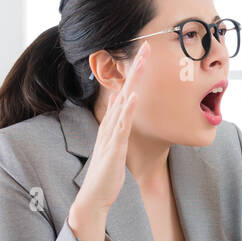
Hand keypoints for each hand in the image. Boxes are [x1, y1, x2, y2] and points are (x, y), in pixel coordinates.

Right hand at [76, 41, 145, 212]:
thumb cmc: (107, 169)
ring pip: (123, 102)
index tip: (146, 53)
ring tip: (142, 63)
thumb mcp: (115, 139)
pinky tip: (132, 97)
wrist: (95, 194)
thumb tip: (121, 99)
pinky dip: (126, 110)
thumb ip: (118, 119)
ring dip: (132, 82)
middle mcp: (111, 122)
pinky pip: (121, 126)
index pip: (126, 90)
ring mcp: (111, 134)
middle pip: (125, 89)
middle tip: (146, 46)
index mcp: (113, 121)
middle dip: (136, 68)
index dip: (136, 72)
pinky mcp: (114, 147)